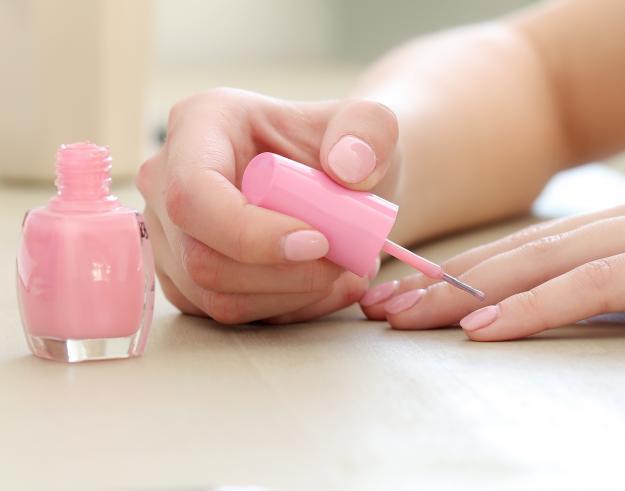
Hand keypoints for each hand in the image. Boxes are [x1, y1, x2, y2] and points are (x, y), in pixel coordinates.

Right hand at [138, 88, 399, 322]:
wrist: (342, 174)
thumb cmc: (346, 145)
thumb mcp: (371, 124)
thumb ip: (370, 132)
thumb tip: (348, 168)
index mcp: (200, 124)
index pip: (193, 193)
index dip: (250, 232)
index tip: (320, 242)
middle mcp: (168, 179)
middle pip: (202, 257)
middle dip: (285, 275)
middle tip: (348, 263)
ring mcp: (171, 233)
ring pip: (216, 296)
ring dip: (293, 296)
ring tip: (345, 270)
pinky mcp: (187, 276)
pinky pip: (229, 313)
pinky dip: (288, 309)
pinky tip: (325, 286)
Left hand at [361, 180, 624, 339]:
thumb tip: (614, 313)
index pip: (546, 246)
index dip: (474, 271)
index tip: (417, 297)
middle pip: (528, 248)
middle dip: (446, 279)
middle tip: (379, 305)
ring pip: (549, 261)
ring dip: (468, 293)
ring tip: (404, 319)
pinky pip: (603, 287)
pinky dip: (539, 307)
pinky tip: (489, 329)